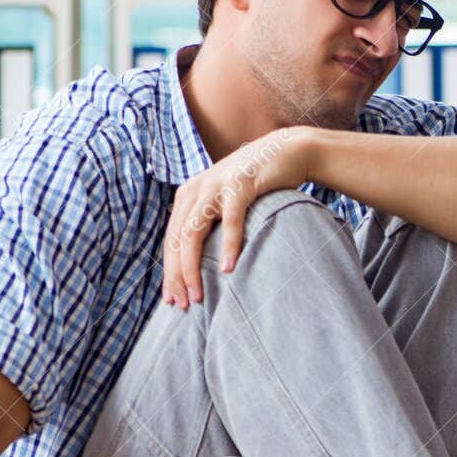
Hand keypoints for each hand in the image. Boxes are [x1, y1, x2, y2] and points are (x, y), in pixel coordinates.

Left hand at [162, 125, 316, 308]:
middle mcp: (196, 189)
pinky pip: (230, 220)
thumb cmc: (258, 186)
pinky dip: (228, 246)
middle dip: (176, 276)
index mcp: (188, 196)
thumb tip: (199, 262)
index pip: (172, 240)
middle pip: (177, 240)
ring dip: (193, 268)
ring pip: (193, 233)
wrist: (287, 152)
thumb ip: (210, 223)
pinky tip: (227, 268)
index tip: (173, 300)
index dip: (170, 272)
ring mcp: (216, 185)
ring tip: (198, 295)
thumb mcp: (225, 203)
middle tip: (181, 305)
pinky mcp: (240, 185)